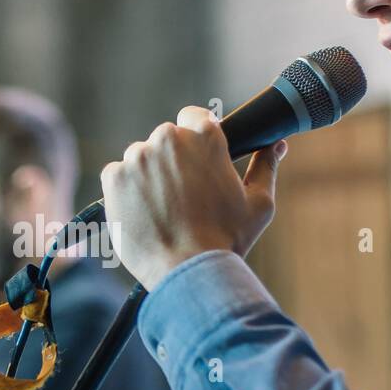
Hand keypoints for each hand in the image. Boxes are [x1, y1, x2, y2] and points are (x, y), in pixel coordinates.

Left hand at [100, 106, 287, 289]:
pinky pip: (117, 175)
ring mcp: (138, 157)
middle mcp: (168, 138)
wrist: (186, 272)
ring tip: (162, 209)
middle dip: (172, 160)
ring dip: (148, 176)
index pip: (194, 117)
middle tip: (182, 195)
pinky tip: (142, 213)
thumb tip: (277, 145)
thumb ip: (266, 167)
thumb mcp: (259, 204)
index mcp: (206, 136)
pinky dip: (125, 191)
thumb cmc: (227, 240)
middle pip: (166, 139)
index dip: (195, 139)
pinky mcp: (113, 177)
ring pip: (140, 158)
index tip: (195, 159)